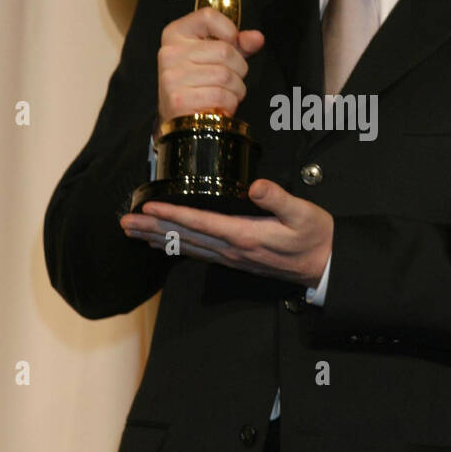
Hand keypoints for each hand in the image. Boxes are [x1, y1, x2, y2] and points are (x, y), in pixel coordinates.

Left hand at [120, 178, 333, 287]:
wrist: (325, 265)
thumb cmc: (315, 236)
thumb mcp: (303, 212)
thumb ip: (278, 199)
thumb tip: (255, 186)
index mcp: (245, 236)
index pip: (200, 223)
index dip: (172, 215)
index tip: (148, 208)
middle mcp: (233, 250)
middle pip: (185, 238)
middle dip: (153, 229)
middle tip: (124, 223)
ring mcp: (232, 258)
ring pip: (188, 248)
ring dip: (159, 240)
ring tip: (134, 233)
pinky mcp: (236, 260)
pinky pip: (199, 254)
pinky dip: (177, 248)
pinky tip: (164, 245)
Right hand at [157, 7, 264, 127]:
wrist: (180, 118)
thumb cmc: (198, 84)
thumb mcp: (215, 57)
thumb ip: (238, 45)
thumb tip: (257, 38)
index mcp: (175, 34)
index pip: (207, 16)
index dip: (229, 31)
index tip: (231, 45)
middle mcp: (170, 52)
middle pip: (225, 50)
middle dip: (238, 69)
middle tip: (230, 81)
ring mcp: (172, 76)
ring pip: (226, 76)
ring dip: (236, 90)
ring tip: (226, 95)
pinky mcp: (178, 99)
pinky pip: (221, 96)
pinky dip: (229, 104)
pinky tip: (220, 106)